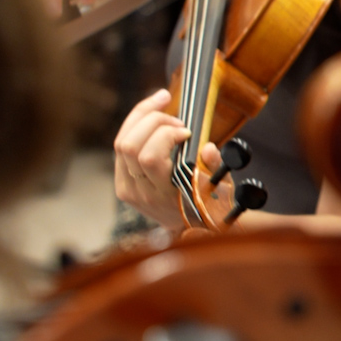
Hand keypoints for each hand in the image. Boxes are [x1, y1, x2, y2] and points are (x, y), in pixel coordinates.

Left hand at [112, 89, 219, 228]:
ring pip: (120, 143)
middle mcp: (140, 192)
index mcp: (163, 195)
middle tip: (177, 120)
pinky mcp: (121, 181)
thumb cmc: (208, 205)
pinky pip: (120, 147)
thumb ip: (215, 167)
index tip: (188, 132)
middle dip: (153, 122)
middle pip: (130, 146)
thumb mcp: (220, 189)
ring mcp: (127, 187)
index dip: (166, 136)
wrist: (190, 229)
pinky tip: (151, 118)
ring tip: (164, 111)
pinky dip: (135, 127)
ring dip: (142, 119)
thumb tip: (207, 148)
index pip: (150, 158)